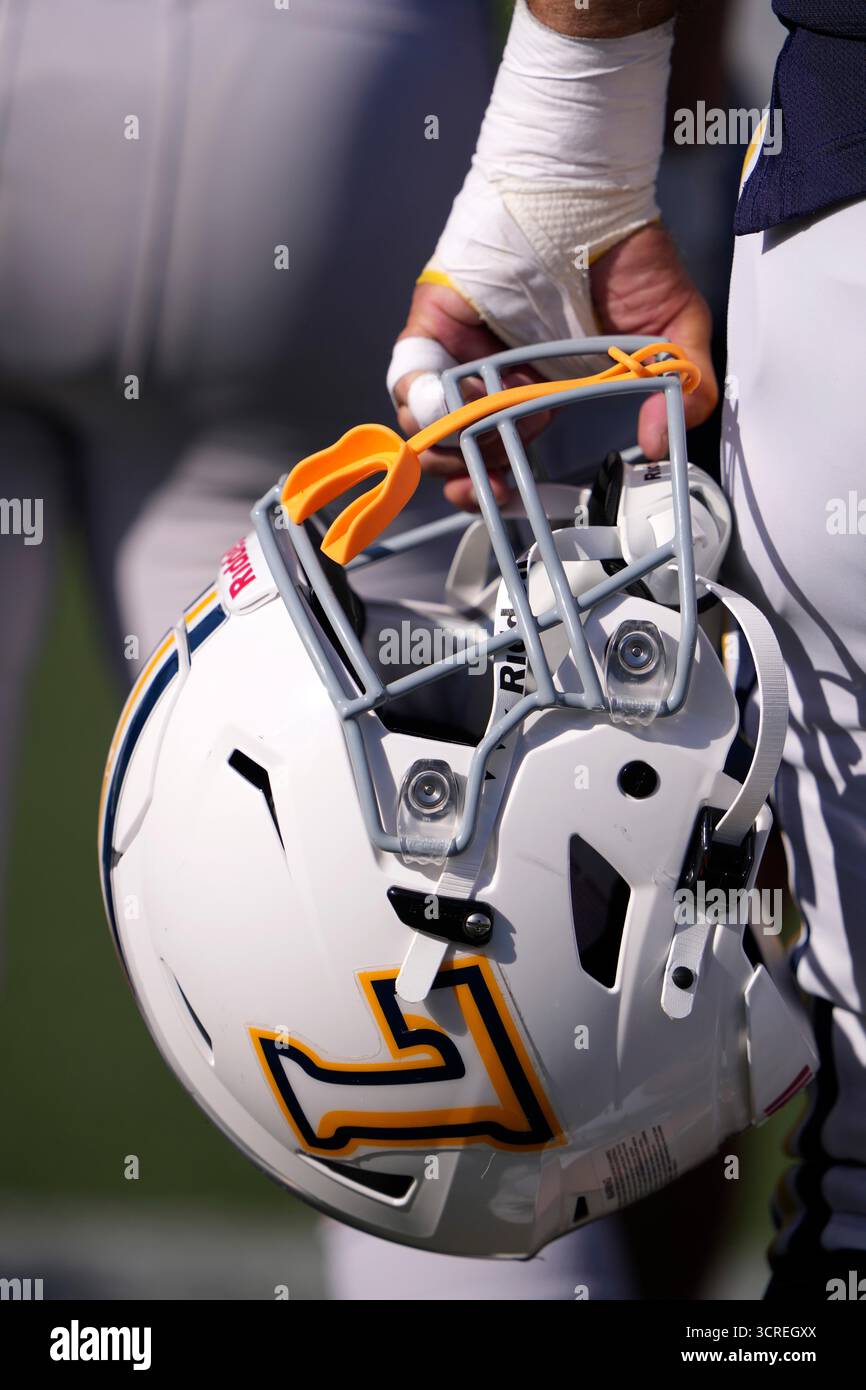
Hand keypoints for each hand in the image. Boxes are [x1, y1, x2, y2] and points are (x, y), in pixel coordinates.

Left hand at [392, 222, 717, 510]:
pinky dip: (423, 398)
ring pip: (426, 418)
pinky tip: (455, 399)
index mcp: (539, 385)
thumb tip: (661, 442)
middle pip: (456, 443)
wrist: (597, 193)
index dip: (495, 479)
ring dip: (446, 439)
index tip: (503, 496)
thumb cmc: (629, 254)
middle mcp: (494, 372)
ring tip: (477, 431)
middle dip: (464, 473)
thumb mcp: (674, 334)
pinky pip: (408, 371)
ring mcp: (462, 348)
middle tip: (485, 481)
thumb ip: (682, 391)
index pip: (502, 448)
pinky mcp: (435, 321)